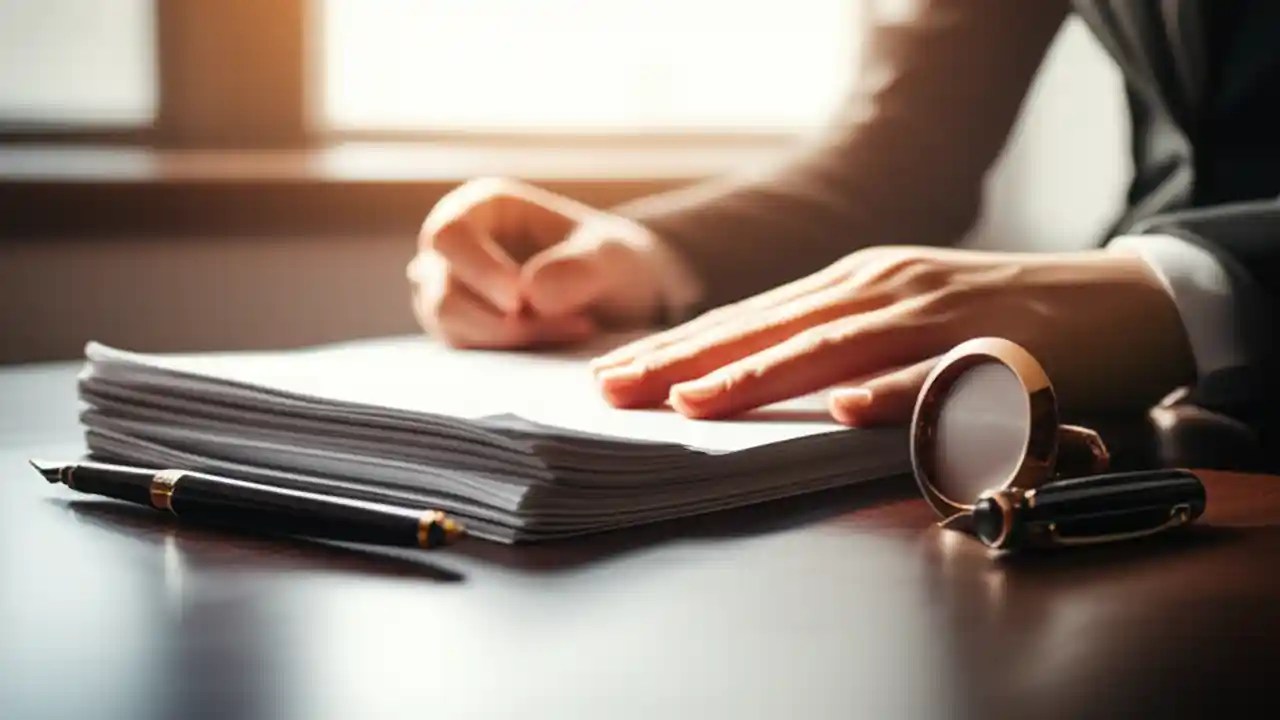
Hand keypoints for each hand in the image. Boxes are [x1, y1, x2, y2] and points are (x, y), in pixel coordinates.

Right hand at [408, 178, 670, 347]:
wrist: (622, 297)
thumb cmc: (611, 262)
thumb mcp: (613, 258)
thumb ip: (581, 268)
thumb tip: (532, 293)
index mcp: (483, 207)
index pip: (449, 235)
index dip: (478, 270)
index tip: (520, 300)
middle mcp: (458, 248)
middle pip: (442, 290)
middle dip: (497, 318)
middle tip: (567, 325)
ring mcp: (454, 291)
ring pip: (450, 326)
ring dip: (509, 338)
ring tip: (577, 329)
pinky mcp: (463, 331)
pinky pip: (467, 351)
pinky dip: (512, 354)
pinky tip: (562, 341)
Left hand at [591, 246, 1195, 424]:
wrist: (1121, 300)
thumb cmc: (994, 316)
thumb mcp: (900, 315)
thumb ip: (834, 341)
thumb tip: (750, 376)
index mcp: (853, 284)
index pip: (749, 318)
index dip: (679, 347)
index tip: (612, 376)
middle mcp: (883, 289)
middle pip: (770, 328)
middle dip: (687, 361)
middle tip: (616, 393)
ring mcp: (939, 313)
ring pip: (836, 346)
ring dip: (761, 375)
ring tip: (695, 402)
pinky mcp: (1000, 347)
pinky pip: (940, 375)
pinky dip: (891, 391)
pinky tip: (845, 407)